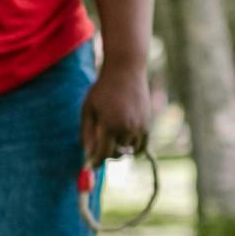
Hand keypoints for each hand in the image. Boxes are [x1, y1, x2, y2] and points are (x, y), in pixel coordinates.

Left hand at [79, 52, 160, 171]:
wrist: (126, 70)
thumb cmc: (103, 89)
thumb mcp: (88, 109)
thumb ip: (86, 133)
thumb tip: (87, 155)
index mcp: (109, 124)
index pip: (102, 154)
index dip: (95, 162)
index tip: (90, 165)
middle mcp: (126, 128)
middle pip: (115, 155)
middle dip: (106, 153)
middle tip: (100, 145)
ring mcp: (139, 127)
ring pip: (128, 151)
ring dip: (119, 147)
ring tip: (113, 131)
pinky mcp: (148, 125)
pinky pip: (140, 146)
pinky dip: (132, 146)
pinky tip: (124, 135)